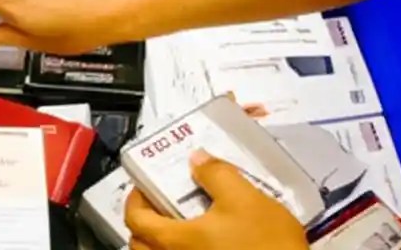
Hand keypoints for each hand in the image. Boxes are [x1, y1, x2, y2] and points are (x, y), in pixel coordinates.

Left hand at [124, 149, 308, 249]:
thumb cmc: (267, 245)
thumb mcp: (245, 198)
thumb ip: (216, 174)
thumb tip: (196, 158)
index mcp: (176, 240)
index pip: (135, 220)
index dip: (133, 200)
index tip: (143, 186)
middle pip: (140, 245)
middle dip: (145, 222)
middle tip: (160, 203)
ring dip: (162, 241)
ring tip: (183, 223)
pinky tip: (205, 243)